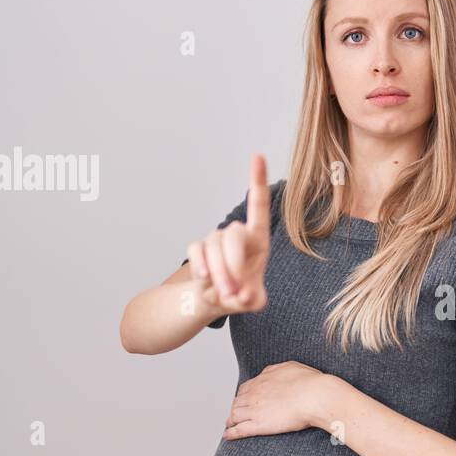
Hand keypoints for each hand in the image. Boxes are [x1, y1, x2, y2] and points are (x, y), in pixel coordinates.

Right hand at [187, 153, 272, 316]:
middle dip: (233, 264)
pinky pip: (197, 251)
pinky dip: (201, 267)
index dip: (257, 181)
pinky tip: (205, 281)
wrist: (217, 300)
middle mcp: (237, 234)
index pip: (258, 207)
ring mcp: (215, 240)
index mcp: (258, 240)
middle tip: (235, 291)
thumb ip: (254, 299)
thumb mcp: (253, 300)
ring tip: (225, 295)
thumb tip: (245, 295)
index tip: (257, 155)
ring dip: (219, 273)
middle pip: (232, 234)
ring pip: (213, 246)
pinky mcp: (199, 248)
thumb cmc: (241, 293)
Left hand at [223, 361, 332, 438]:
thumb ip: (279, 370)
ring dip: (231, 420)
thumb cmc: (309, 383)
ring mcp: (254, 409)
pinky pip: (239, 430)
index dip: (243, 396)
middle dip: (236, 407)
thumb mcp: (292, 367)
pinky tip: (227, 436)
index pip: (246, 388)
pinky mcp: (258, 425)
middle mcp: (255, 393)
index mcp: (263, 379)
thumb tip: (274, 372)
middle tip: (236, 414)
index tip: (245, 400)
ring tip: (230, 425)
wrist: (314, 396)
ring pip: (235, 415)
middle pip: (238, 401)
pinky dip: (231, 433)